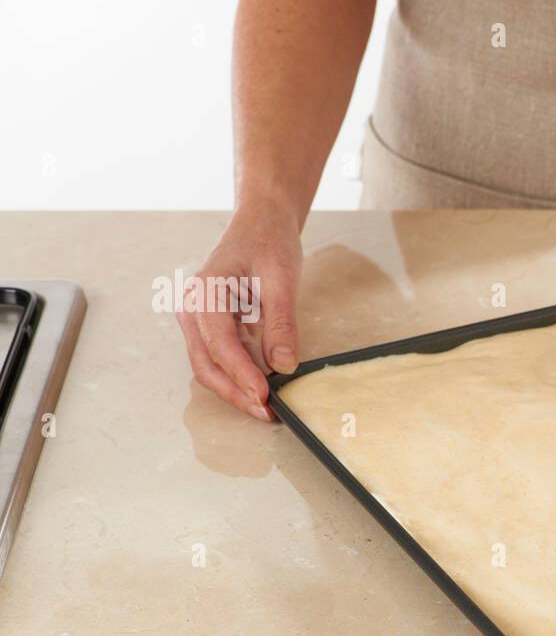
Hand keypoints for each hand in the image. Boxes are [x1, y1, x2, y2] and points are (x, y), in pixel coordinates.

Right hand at [175, 206, 302, 420]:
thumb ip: (281, 323)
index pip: (218, 343)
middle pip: (206, 363)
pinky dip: (237, 376)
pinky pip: (218, 358)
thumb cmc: (268, 242)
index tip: (263, 395)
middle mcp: (192, 308)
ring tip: (266, 407)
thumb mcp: (282, 279)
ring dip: (235, 389)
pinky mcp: (208, 326)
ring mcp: (196, 319)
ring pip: (209, 366)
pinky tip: (261, 388)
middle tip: (267, 413)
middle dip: (235, 392)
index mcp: (205, 292)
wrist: (260, 222)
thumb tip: (284, 364)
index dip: (240, 373)